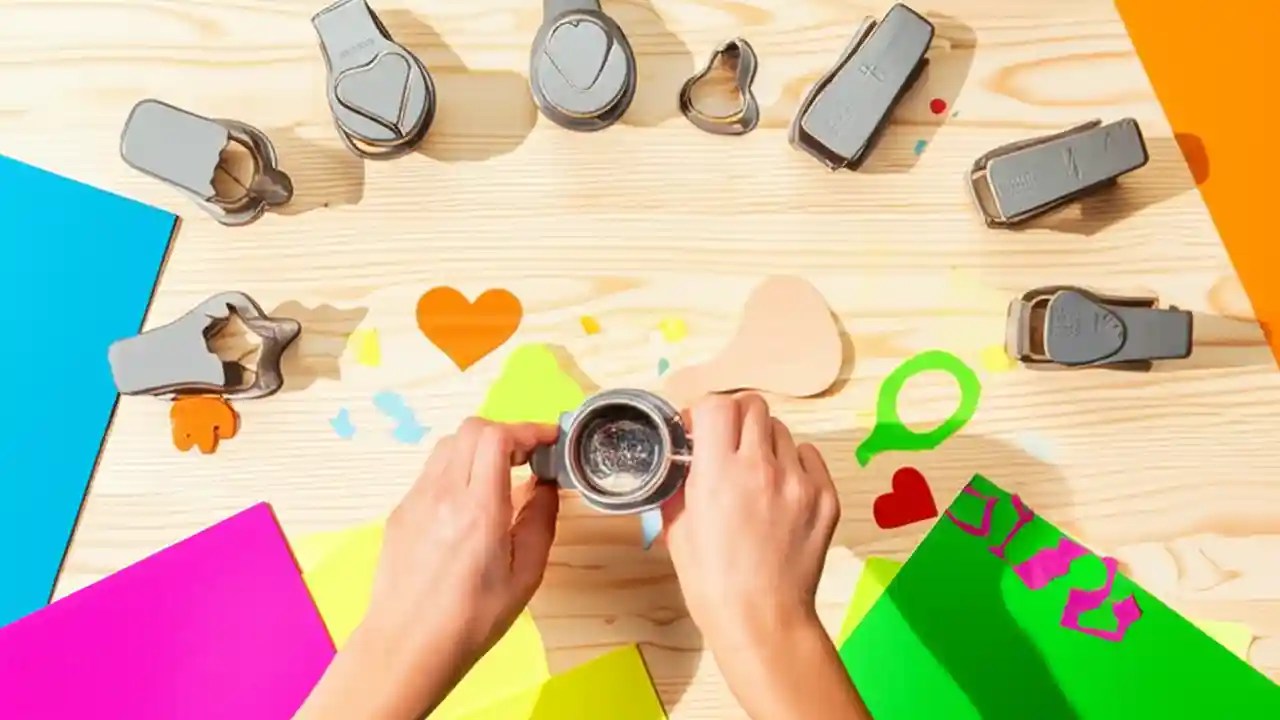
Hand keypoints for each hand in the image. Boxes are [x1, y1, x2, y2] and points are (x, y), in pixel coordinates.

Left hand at [296, 419, 559, 719]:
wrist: (406, 647)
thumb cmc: (471, 620)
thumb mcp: (524, 577)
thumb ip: (539, 522)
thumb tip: (546, 486)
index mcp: (477, 510)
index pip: (498, 437)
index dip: (528, 431)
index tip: (550, 442)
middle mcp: (442, 495)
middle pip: (472, 430)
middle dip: (507, 434)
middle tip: (529, 458)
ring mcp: (416, 500)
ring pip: (449, 446)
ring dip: (480, 448)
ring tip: (501, 477)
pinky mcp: (401, 512)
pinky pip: (432, 472)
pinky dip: (458, 470)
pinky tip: (470, 504)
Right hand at [662, 393, 866, 718]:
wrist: (762, 619)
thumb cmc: (713, 581)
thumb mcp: (677, 528)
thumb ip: (680, 483)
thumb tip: (682, 457)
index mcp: (719, 474)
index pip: (716, 404)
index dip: (704, 412)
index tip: (700, 430)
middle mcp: (762, 468)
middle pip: (752, 405)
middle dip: (735, 418)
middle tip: (727, 443)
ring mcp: (799, 481)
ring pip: (781, 430)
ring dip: (764, 441)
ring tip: (755, 472)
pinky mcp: (826, 497)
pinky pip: (809, 456)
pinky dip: (794, 464)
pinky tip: (781, 490)